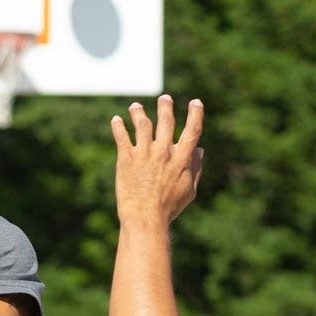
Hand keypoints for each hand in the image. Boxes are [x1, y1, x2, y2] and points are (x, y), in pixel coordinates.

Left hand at [112, 94, 204, 226]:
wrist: (144, 217)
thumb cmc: (168, 208)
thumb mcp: (188, 191)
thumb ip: (195, 169)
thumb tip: (200, 151)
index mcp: (181, 159)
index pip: (192, 131)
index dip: (196, 114)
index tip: (196, 102)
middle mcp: (163, 152)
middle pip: (166, 121)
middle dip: (165, 107)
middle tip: (164, 98)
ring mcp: (144, 154)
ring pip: (142, 124)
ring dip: (138, 112)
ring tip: (135, 107)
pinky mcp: (126, 159)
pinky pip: (122, 137)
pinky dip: (118, 126)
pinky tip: (116, 120)